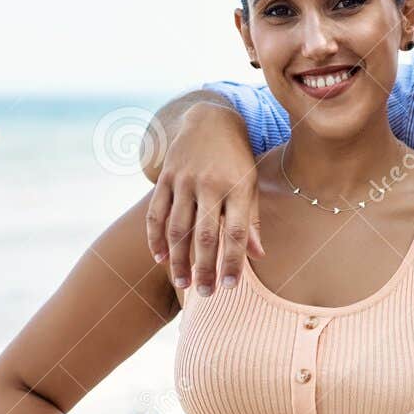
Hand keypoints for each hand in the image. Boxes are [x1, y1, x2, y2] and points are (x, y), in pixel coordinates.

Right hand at [146, 101, 263, 298]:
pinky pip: (156, 212)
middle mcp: (210, 184)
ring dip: (179, 259)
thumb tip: (258, 256)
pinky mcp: (165, 177)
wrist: (210, 119)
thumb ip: (252, 220)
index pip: (235, 232)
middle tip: (205, 294)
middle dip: (204, 268)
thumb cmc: (237, 160)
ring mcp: (184, 180)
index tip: (230, 286)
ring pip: (177, 228)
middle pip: (204, 235)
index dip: (233, 262)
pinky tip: (160, 258)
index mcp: (237, 188)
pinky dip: (156, 237)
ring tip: (183, 283)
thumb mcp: (251, 185)